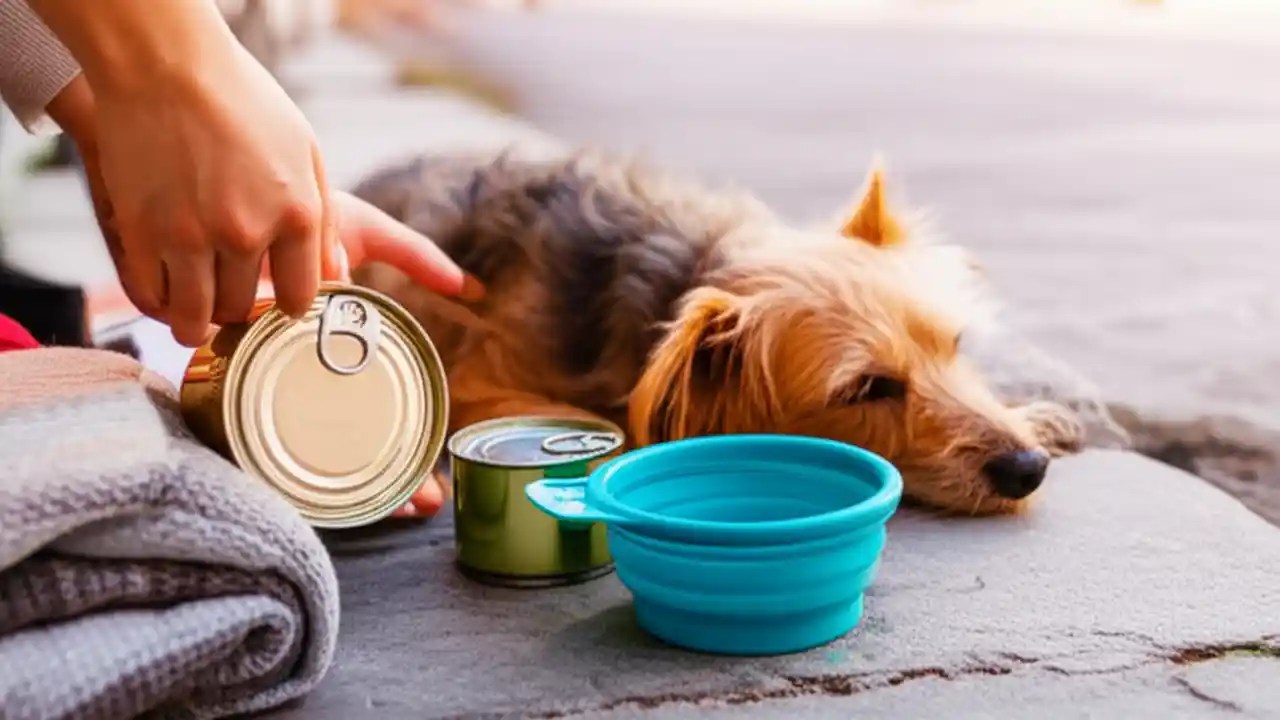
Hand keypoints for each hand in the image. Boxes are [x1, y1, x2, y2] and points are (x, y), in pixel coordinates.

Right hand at [32, 1, 343, 345]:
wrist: (166, 65)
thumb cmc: (243, 103)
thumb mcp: (306, 153)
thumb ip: (322, 219)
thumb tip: (335, 275)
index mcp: (297, 215)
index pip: (299, 298)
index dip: (287, 303)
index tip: (275, 295)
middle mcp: (246, 232)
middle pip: (243, 309)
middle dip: (240, 309)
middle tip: (231, 294)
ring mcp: (190, 235)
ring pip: (195, 316)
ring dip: (197, 320)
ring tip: (197, 308)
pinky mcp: (141, 232)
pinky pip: (151, 297)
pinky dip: (159, 302)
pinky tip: (167, 290)